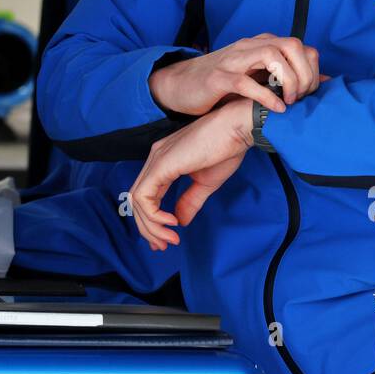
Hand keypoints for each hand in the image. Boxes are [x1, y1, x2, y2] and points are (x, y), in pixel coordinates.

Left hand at [129, 98, 254, 249]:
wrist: (237, 128)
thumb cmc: (226, 148)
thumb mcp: (205, 182)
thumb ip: (190, 201)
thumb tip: (180, 221)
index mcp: (164, 161)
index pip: (146, 195)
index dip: (151, 222)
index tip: (167, 238)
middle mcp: (155, 158)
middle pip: (137, 200)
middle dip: (148, 229)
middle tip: (164, 245)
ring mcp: (156, 160)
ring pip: (137, 201)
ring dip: (152, 226)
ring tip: (171, 238)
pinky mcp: (161, 164)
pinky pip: (144, 197)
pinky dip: (154, 216)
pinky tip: (172, 223)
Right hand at [148, 34, 320, 116]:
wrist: (180, 85)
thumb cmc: (221, 84)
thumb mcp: (257, 77)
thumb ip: (286, 77)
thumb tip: (324, 81)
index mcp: (260, 44)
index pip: (299, 45)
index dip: (311, 68)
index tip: (310, 92)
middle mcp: (249, 47)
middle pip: (291, 45)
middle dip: (304, 73)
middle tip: (302, 97)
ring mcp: (233, 60)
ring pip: (272, 56)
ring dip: (289, 80)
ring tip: (289, 101)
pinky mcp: (218, 78)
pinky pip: (246, 82)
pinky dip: (266, 96)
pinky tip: (275, 109)